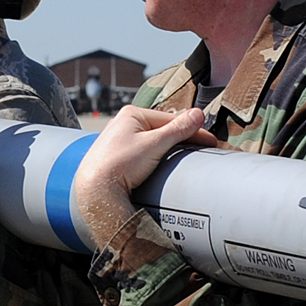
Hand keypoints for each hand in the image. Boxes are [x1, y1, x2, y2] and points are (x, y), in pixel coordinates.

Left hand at [73, 105, 219, 250]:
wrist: (95, 191)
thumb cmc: (118, 164)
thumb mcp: (154, 144)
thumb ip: (178, 129)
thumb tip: (198, 114)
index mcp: (132, 114)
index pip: (172, 119)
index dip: (194, 130)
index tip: (211, 142)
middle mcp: (124, 123)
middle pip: (164, 129)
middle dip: (184, 138)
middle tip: (204, 149)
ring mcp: (120, 140)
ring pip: (155, 141)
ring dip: (171, 147)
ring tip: (188, 156)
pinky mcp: (118, 157)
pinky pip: (145, 151)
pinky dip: (158, 155)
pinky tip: (165, 163)